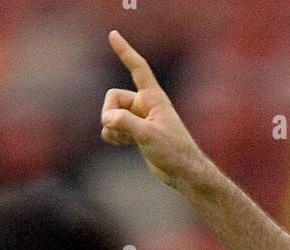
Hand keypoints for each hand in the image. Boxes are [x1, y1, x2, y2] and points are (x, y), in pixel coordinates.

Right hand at [100, 30, 208, 188]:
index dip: (125, 51)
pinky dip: (113, 135)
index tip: (113, 35)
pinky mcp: (136, 133)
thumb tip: (106, 119)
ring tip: (125, 140)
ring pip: (112, 114)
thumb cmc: (173, 152)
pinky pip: (113, 128)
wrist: (183, 173)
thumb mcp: (148, 136)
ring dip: (111, 127)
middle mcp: (145, 104)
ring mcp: (139, 119)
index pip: (138, 68)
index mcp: (153, 97)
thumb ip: (126, 124)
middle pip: (114, 98)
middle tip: (116, 129)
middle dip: (110, 113)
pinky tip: (122, 144)